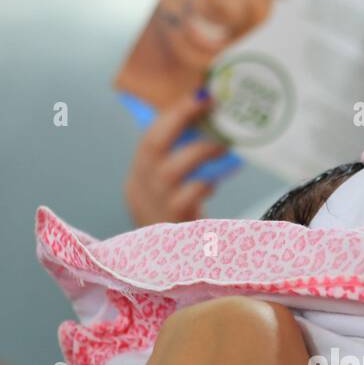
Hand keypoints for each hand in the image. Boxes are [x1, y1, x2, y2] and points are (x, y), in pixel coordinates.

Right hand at [123, 91, 228, 226]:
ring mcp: (152, 208)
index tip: (201, 95)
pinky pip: (186, 199)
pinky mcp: (171, 225)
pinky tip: (214, 183)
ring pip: (170, 171)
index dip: (174, 114)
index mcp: (139, 177)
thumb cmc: (178, 224)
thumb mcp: (171, 193)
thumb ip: (182, 164)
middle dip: (180, 118)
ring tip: (225, 145)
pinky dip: (203, 186)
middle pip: (152, 144)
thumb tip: (212, 126)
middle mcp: (140, 190)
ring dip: (200, 152)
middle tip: (210, 103)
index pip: (150, 137)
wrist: (171, 269)